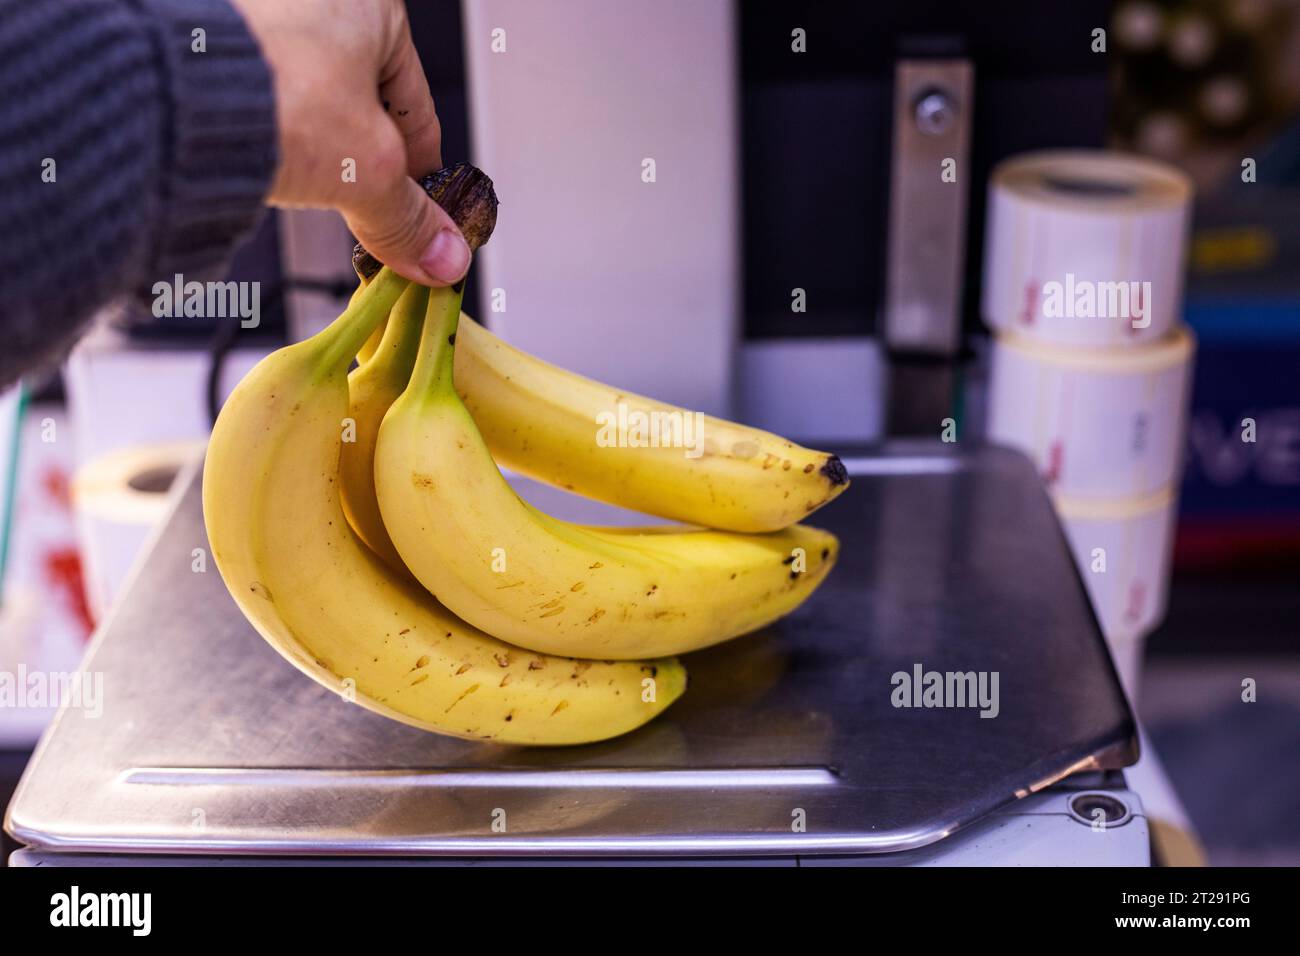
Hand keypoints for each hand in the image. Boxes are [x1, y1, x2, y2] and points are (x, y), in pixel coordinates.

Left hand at [230, 0, 469, 284]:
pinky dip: (262, 125)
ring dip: (309, 145)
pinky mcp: (210, 33)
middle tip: (359, 210)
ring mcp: (259, 10)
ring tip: (297, 176)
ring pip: (304, 95)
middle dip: (359, 162)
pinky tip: (255, 153)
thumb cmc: (271, 93)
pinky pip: (254, 88)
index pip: (416, 110)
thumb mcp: (368, 170)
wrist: (169, 88)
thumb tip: (441, 254)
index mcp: (372, 3)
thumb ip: (409, 217)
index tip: (418, 216)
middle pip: (358, 103)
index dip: (422, 176)